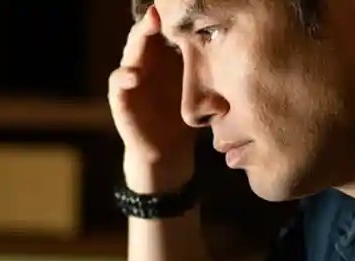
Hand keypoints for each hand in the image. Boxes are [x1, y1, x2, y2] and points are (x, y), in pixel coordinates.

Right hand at [108, 4, 196, 190]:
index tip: (184, 4)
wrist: (168, 151)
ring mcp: (130, 78)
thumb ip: (207, 67)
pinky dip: (124, 76)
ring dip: (138, 37)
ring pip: (130, 50)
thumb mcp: (199, 88)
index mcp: (163, 56)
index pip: (165, 29)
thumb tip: (237, 44)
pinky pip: (117, 82)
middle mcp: (145, 61)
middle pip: (146, 32)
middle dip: (153, 19)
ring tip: (150, 26)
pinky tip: (135, 75)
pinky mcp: (120, 98)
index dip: (171, 16)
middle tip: (162, 8)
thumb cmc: (185, 116)